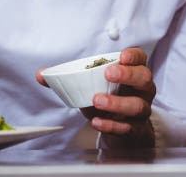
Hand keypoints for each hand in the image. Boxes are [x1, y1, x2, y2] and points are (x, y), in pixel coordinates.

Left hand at [37, 47, 155, 148]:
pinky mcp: (136, 129)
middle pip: (144, 79)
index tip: (121, 56)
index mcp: (132, 72)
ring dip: (117, 103)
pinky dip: (112, 125)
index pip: (140, 59)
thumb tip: (41, 74)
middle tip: (108, 74)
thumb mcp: (89, 84)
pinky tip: (97, 121)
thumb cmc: (107, 95)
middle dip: (127, 75)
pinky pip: (128, 128)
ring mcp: (141, 109)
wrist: (120, 125)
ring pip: (138, 105)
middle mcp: (142, 89)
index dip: (133, 56)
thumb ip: (65, 78)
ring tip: (97, 100)